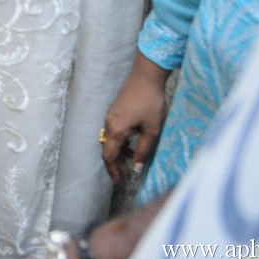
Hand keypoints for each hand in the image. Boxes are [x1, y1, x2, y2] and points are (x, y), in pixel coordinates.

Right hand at [102, 59, 168, 183]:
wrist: (146, 77)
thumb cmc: (150, 103)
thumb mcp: (151, 130)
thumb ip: (143, 150)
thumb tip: (136, 167)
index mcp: (116, 130)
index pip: (109, 156)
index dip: (113, 171)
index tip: (120, 181)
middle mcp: (109, 124)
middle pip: (107, 149)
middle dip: (115, 164)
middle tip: (125, 175)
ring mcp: (111, 116)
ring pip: (111, 140)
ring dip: (119, 152)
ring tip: (131, 161)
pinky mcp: (115, 110)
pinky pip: (114, 131)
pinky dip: (120, 142)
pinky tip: (132, 143)